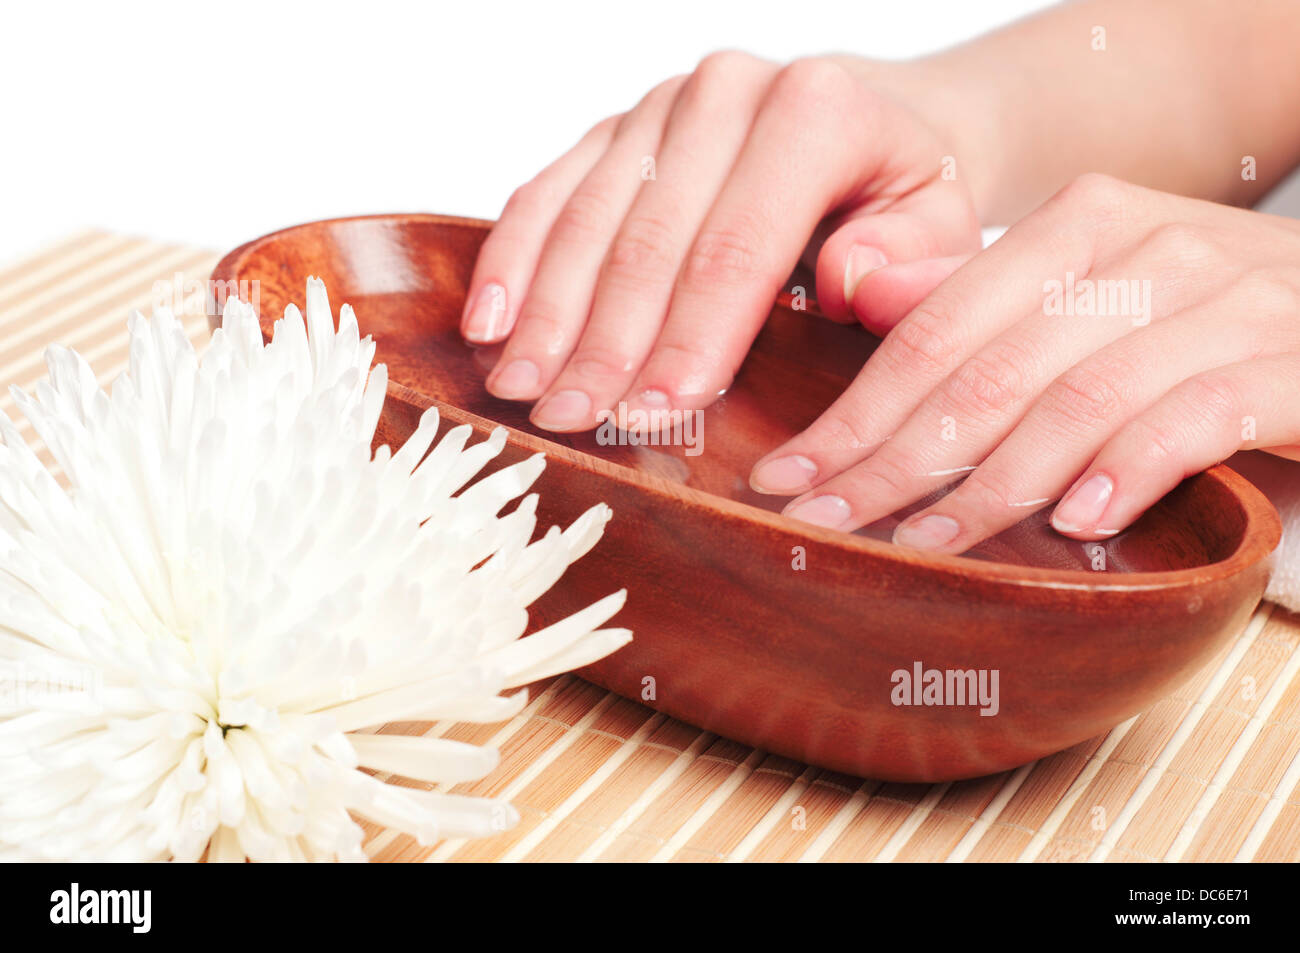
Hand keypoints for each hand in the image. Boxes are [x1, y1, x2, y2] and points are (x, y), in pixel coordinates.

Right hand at [460, 52, 979, 430]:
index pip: (738, 245)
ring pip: (587, 218)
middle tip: (571, 421)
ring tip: (520, 390)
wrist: (873, 124)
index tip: (654, 415)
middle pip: (650, 238)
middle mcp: (727, 92)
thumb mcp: (941, 228)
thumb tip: (845, 281)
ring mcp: (661, 106)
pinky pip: (547, 191)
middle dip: (606, 341)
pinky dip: (512, 260)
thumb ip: (911, 260)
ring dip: (547, 313)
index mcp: (816, 110)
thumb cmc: (903, 195)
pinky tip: (488, 323)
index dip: (691, 336)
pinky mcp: (614, 128)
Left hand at [751, 174, 1299, 549]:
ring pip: (1075, 400)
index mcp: (1075, 227)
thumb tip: (862, 297)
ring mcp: (1223, 302)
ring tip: (923, 547)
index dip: (852, 411)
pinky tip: (1075, 526)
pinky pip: (1193, 418)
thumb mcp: (1089, 296)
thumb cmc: (1198, 320)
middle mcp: (1143, 251)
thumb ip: (983, 301)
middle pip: (986, 370)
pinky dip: (1128, 471)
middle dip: (892, 460)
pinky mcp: (1292, 361)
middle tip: (825, 525)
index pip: (932, 329)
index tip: (785, 476)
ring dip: (989, 485)